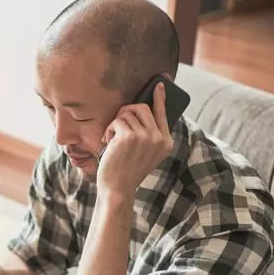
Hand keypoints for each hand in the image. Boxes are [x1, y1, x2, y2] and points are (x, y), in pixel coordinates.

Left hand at [97, 83, 172, 198]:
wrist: (118, 189)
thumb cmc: (127, 171)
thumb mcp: (145, 154)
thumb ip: (148, 136)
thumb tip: (139, 111)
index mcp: (166, 143)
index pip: (163, 114)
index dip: (159, 98)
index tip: (159, 84)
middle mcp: (158, 138)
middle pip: (142, 108)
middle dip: (125, 111)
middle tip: (116, 124)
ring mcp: (145, 137)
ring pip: (127, 113)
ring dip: (115, 124)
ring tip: (111, 141)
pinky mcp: (129, 137)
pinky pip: (116, 121)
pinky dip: (109, 130)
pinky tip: (107, 143)